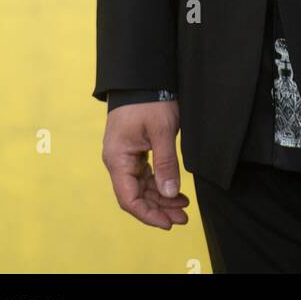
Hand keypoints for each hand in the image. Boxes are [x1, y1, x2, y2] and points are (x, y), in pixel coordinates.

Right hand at [102, 99, 190, 229]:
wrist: (143, 76)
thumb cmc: (150, 99)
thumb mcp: (162, 131)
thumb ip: (166, 164)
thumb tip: (170, 195)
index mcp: (117, 158)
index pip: (129, 198)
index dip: (148, 214)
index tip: (168, 223)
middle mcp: (117, 160)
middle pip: (136, 195)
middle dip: (159, 209)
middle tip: (183, 217)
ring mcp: (124, 155)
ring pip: (141, 186)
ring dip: (161, 198)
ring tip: (183, 207)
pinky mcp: (133, 150)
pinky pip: (144, 174)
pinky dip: (159, 184)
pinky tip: (175, 191)